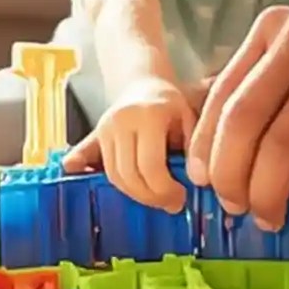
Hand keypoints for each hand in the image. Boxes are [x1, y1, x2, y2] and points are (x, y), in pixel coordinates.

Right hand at [62, 77, 195, 211]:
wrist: (145, 85)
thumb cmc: (172, 106)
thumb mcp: (190, 120)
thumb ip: (194, 149)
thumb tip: (196, 181)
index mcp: (149, 115)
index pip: (151, 165)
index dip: (164, 190)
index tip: (179, 198)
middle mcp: (122, 120)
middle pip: (129, 174)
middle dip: (150, 197)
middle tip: (170, 203)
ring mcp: (105, 128)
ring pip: (114, 175)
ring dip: (134, 194)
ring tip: (155, 197)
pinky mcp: (95, 135)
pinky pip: (92, 164)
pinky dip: (97, 180)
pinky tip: (98, 188)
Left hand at [187, 6, 288, 230]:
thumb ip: (263, 84)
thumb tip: (209, 150)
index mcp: (274, 28)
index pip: (222, 95)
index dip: (206, 147)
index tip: (203, 181)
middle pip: (244, 123)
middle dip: (232, 177)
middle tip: (234, 206)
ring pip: (282, 147)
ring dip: (268, 193)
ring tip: (269, 214)